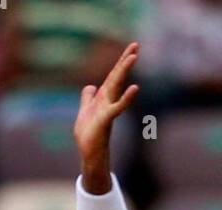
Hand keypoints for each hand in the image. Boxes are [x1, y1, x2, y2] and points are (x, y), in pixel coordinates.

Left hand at [73, 41, 139, 187]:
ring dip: (125, 71)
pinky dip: (126, 98)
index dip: (120, 61)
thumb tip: (90, 86)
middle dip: (125, 60)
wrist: (89, 153)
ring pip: (117, 86)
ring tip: (133, 57)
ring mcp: (108, 109)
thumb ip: (87, 97)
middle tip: (136, 44)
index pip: (113, 75)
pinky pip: (118, 107)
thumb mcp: (85, 110)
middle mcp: (108, 100)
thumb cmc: (88, 135)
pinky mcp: (106, 119)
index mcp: (103, 97)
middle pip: (117, 76)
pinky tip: (135, 88)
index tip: (131, 48)